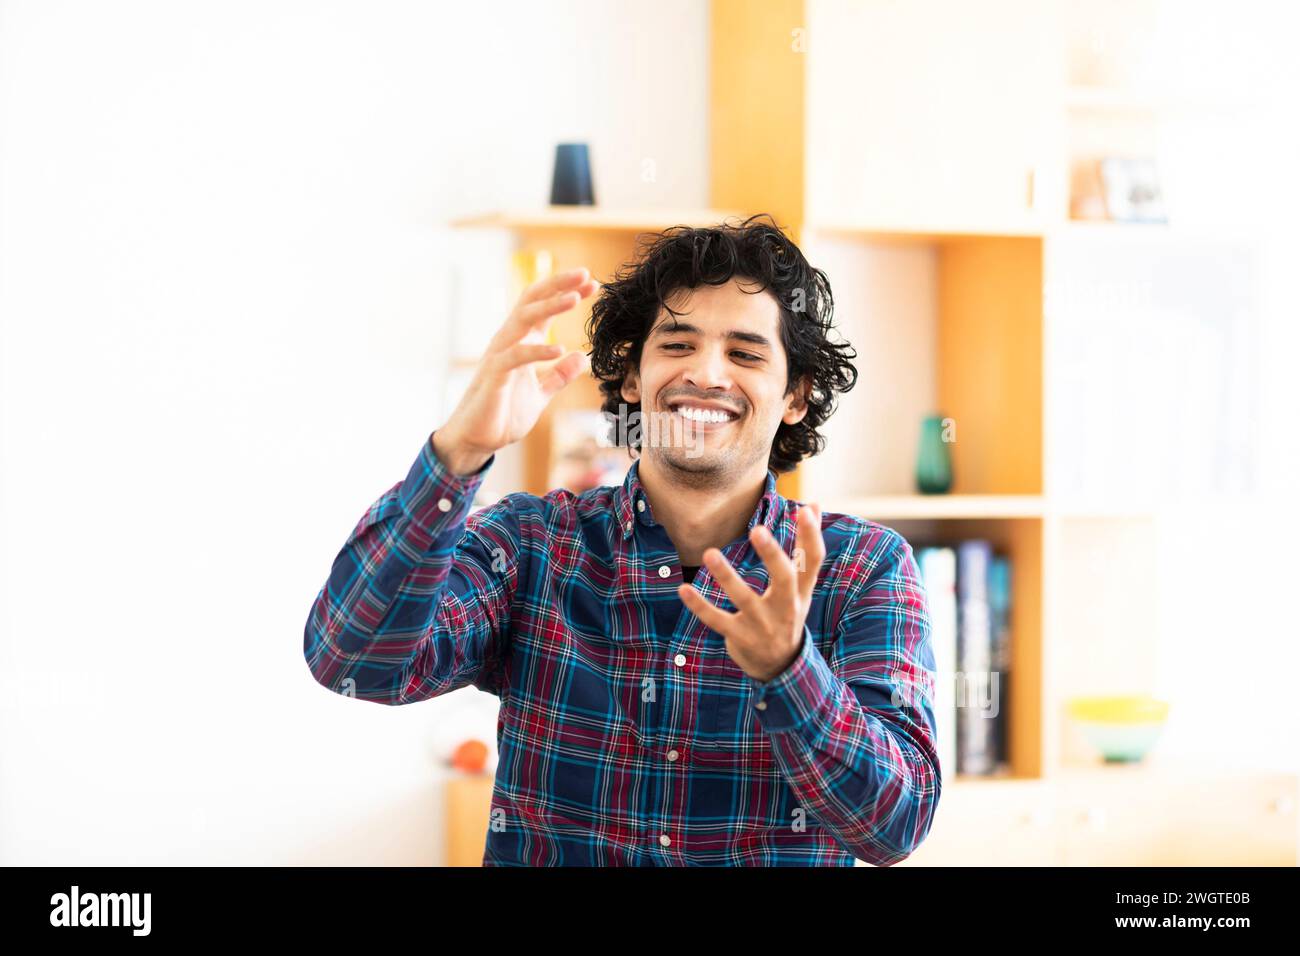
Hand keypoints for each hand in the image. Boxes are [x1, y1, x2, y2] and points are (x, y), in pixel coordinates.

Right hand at [433, 267, 597, 473]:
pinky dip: (537, 350)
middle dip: (558, 286)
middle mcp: (508, 341)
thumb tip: (581, 357)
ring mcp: (499, 356)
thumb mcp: (540, 393)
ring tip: (575, 299)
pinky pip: (515, 356)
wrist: (476, 440)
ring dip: (549, 307)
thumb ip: (559, 375)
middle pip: (532, 302)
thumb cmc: (503, 413)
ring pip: (522, 320)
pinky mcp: (494, 376)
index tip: (592, 282)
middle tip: (586, 275)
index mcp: (520, 342)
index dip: (565, 292)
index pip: (542, 307)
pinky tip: (560, 350)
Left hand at [678, 503, 824, 682]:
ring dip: (726, 576)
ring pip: (744, 598)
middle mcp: (786, 607)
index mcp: (802, 591)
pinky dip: (700, 606)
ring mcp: (762, 625)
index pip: (812, 561)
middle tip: (757, 530)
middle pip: (784, 579)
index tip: (804, 509)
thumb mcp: (802, 585)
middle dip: (772, 555)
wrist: (781, 668)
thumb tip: (815, 504)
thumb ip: (806, 547)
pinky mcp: (740, 637)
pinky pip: (717, 620)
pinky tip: (684, 588)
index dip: (810, 536)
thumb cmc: (788, 613)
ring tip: (710, 553)